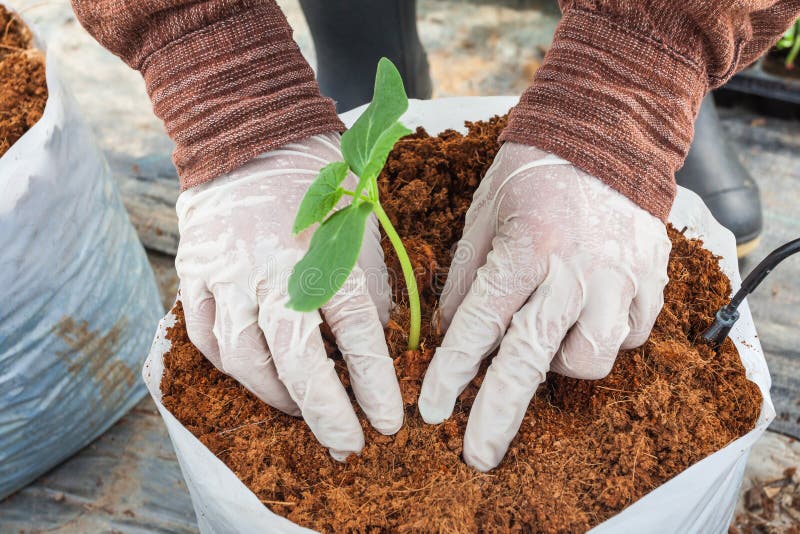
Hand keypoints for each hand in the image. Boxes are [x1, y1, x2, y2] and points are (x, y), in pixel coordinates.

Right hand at [175, 134, 402, 459]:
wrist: (253, 139)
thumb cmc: (320, 190)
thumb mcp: (360, 234)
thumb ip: (365, 294)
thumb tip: (370, 354)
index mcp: (326, 255)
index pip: (358, 338)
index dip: (375, 387)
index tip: (387, 423)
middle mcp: (273, 272)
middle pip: (296, 363)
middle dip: (325, 414)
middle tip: (346, 445)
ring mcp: (227, 275)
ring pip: (245, 360)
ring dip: (276, 396)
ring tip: (302, 411)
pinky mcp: (194, 274)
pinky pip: (205, 338)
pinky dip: (231, 366)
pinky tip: (255, 376)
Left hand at [418, 143, 669, 470]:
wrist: (608, 133)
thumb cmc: (535, 170)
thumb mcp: (485, 214)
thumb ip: (468, 275)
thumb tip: (449, 330)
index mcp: (527, 245)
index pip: (481, 322)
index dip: (454, 371)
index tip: (434, 409)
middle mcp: (575, 268)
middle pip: (533, 358)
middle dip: (499, 414)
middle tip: (477, 454)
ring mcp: (621, 277)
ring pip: (591, 358)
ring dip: (558, 365)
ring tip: (543, 341)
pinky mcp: (652, 280)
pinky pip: (629, 337)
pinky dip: (601, 338)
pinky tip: (585, 315)